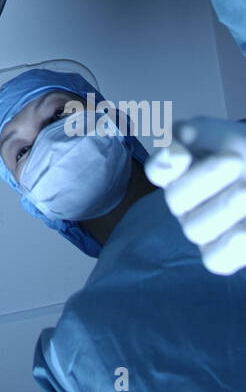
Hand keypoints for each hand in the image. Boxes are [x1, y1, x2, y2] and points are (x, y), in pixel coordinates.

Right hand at [146, 117, 245, 273]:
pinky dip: (233, 245)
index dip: (163, 164)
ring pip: (195, 229)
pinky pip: (216, 259)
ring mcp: (204, 230)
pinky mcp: (222, 255)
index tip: (182, 153)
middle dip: (206, 178)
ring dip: (223, 209)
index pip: (158, 170)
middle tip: (235, 161)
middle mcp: (186, 203)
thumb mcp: (229, 135)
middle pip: (176, 198)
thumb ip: (203, 132)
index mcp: (181, 171)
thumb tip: (181, 136)